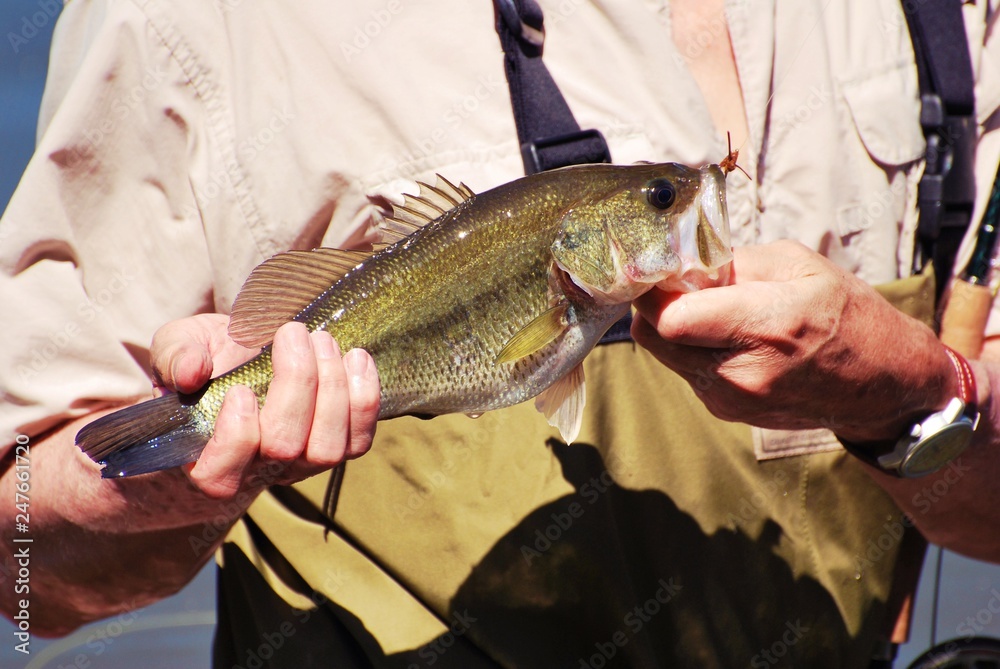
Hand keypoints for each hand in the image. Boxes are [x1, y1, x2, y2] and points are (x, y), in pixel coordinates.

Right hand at [150, 314, 379, 498]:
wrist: (245, 359)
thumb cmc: (206, 359)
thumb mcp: (176, 347)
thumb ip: (174, 357)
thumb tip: (191, 370)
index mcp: (208, 455)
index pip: (221, 476)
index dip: (236, 436)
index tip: (240, 388)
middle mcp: (259, 469)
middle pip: (284, 447)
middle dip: (296, 385)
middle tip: (294, 333)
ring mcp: (302, 463)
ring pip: (328, 449)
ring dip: (333, 389)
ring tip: (324, 341)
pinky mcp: (339, 446)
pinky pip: (359, 440)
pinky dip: (364, 398)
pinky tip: (356, 358)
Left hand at [631, 240, 955, 440]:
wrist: (884, 384)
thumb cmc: (847, 315)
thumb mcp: (800, 265)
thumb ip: (734, 262)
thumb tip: (683, 262)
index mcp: (768, 325)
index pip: (670, 317)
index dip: (653, 289)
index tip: (657, 268)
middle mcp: (743, 371)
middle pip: (655, 336)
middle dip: (656, 304)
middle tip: (676, 282)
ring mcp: (732, 399)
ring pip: (666, 354)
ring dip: (675, 327)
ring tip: (711, 309)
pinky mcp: (727, 411)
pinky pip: (686, 371)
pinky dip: (693, 348)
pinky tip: (727, 336)